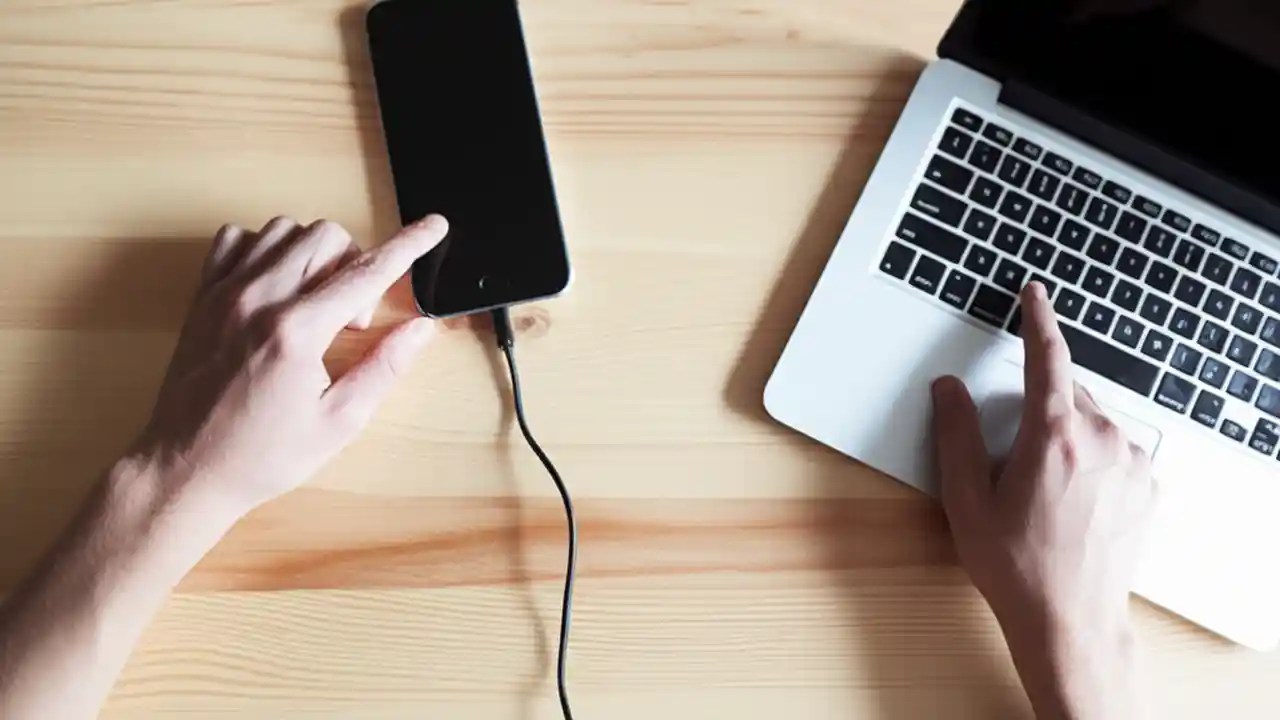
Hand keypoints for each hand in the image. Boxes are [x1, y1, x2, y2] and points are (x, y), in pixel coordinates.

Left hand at [137, 214, 446, 516]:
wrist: (186, 468)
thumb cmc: (263, 455)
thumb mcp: (338, 423)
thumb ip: (384, 367)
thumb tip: (421, 329)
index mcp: (297, 332)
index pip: (367, 273)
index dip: (408, 245)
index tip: (435, 227)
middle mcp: (258, 299)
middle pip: (326, 237)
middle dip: (355, 266)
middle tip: (351, 321)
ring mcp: (224, 292)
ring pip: (284, 230)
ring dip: (314, 254)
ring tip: (314, 303)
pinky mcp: (201, 296)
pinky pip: (237, 239)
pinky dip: (266, 250)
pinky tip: (276, 287)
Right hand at [931, 283, 1155, 718]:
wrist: (1070, 620)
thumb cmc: (1015, 564)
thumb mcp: (966, 499)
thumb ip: (955, 434)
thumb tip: (949, 389)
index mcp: (1052, 435)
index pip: (1045, 357)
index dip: (1036, 319)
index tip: (1033, 293)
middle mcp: (1101, 439)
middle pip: (1066, 393)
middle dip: (1037, 409)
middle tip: (1013, 462)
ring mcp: (1130, 463)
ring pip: (1091, 421)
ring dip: (1065, 435)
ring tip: (1043, 491)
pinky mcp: (1146, 484)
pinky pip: (1113, 449)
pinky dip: (1090, 458)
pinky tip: (1070, 499)